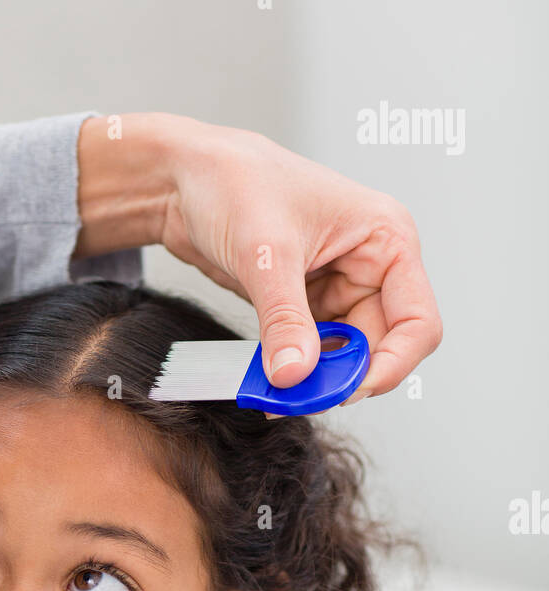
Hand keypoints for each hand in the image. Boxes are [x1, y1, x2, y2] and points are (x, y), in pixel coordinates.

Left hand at [76, 113, 441, 401]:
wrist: (186, 179)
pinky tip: (267, 378)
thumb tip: (297, 375)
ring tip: (276, 391)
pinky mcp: (308, 305)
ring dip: (316, 379)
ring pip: (346, 357)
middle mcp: (372, 266)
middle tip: (298, 399)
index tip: (348, 391)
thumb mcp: (264, 253)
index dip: (390, 365)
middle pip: (380, 348)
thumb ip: (284, 319)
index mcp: (386, 240)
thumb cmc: (233, 181)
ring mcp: (340, 288)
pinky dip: (294, 371)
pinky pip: (313, 353)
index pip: (417, 322)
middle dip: (343, 377)